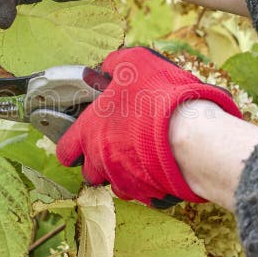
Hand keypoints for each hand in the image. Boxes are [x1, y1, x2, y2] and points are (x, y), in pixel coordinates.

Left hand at [56, 47, 242, 206]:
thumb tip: (109, 66)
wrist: (192, 133)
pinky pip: (143, 191)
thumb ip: (115, 64)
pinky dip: (149, 181)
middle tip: (118, 144)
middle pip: (90, 172)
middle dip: (99, 162)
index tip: (83, 138)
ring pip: (117, 183)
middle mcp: (102, 161)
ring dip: (124, 172)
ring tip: (143, 153)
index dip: (72, 145)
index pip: (65, 150)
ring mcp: (125, 180)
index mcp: (90, 132)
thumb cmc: (158, 98)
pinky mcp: (150, 194)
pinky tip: (161, 163)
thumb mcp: (134, 62)